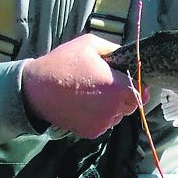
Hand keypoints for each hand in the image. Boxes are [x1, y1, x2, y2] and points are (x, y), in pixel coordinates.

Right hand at [21, 33, 144, 137]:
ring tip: (91, 95)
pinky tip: (84, 105)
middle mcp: (113, 108)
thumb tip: (129, 56)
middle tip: (106, 86)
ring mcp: (102, 123)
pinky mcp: (91, 132)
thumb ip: (115, 49)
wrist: (35, 90)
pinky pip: (103, 124)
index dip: (139, 86)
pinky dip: (98, 117)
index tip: (129, 81)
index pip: (142, 92)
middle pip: (131, 105)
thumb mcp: (89, 44)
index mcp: (116, 86)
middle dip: (123, 96)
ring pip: (117, 116)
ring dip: (111, 107)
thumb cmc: (63, 63)